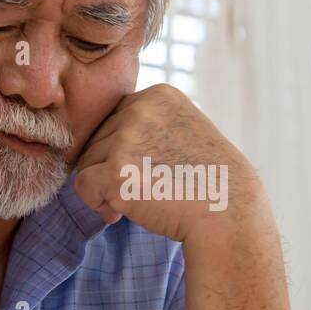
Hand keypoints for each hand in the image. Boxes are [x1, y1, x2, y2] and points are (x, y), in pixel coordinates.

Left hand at [73, 84, 264, 242]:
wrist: (228, 214)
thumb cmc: (208, 182)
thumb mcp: (184, 132)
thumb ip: (149, 124)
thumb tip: (99, 136)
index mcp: (159, 95)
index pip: (114, 118)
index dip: (124, 150)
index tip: (149, 171)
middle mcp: (141, 108)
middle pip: (97, 138)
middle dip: (112, 169)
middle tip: (145, 190)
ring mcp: (128, 138)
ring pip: (88, 161)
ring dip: (106, 187)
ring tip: (140, 200)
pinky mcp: (115, 170)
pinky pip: (82, 185)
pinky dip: (96, 204)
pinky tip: (121, 213)